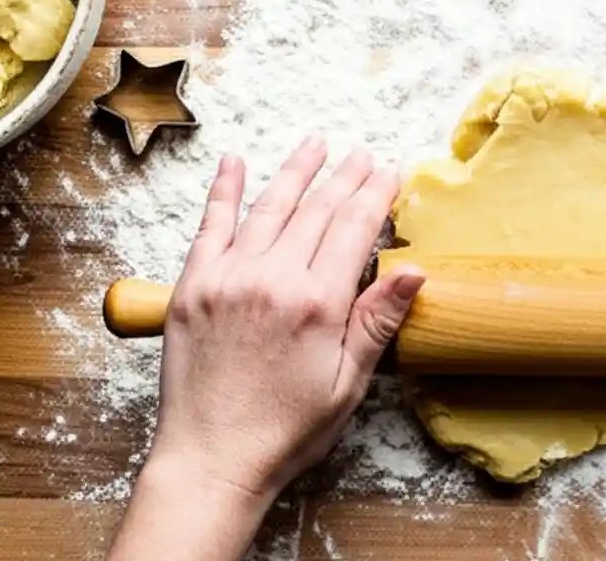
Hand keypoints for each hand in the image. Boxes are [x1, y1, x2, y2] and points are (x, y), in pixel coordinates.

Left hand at [110, 138, 423, 560]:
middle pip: (316, 210)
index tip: (389, 170)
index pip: (353, 228)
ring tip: (316, 144)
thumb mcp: (348, 383)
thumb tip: (415, 270)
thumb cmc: (287, 430)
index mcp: (317, 303)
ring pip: (269, 208)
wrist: (211, 461)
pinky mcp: (191, 287)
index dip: (374, 194)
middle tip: (362, 153)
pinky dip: (223, 191)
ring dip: (296, 172)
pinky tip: (235, 163)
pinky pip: (210, 226)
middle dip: (344, 177)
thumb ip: (377, 321)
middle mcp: (271, 279)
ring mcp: (226, 278)